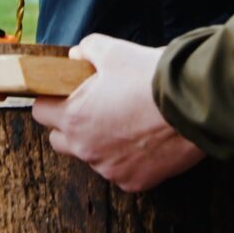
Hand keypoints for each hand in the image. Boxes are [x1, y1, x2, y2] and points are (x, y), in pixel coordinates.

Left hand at [32, 34, 205, 191]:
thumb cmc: (149, 77)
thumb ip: (86, 50)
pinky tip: (146, 140)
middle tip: (95, 107)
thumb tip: (76, 57)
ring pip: (93, 157)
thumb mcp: (113, 50)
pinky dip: (129, 159)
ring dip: (101, 143)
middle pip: (60, 140)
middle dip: (71, 125)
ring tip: (129, 121)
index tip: (66, 93)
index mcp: (73, 118)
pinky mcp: (135, 182)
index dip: (52, 99)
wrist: (193, 103)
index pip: (41, 112)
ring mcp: (110, 169)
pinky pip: (121, 171)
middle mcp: (86, 149)